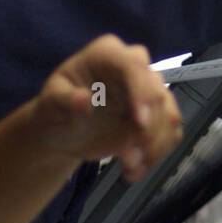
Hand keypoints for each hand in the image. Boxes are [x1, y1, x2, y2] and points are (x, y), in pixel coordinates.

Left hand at [29, 34, 182, 182]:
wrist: (63, 132)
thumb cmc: (56, 110)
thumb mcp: (50, 102)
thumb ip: (65, 99)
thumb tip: (84, 100)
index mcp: (108, 53)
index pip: (134, 65)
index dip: (142, 92)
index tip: (141, 123)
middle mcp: (134, 67)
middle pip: (157, 91)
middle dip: (149, 127)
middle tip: (129, 156)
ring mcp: (147, 91)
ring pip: (168, 114)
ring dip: (153, 146)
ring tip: (128, 168)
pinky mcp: (156, 114)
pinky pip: (170, 131)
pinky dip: (158, 153)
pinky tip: (134, 169)